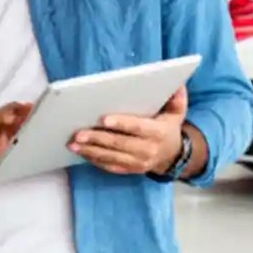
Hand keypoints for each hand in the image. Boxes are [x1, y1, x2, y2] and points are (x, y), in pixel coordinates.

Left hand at [68, 87, 187, 174]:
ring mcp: (138, 163)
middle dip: (97, 138)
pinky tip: (81, 152)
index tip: (103, 119)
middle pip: (119, 144)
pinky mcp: (129, 170)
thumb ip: (177, 99)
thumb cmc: (168, 128)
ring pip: (111, 157)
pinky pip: (110, 166)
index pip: (137, 128)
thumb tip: (178, 83)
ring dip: (90, 150)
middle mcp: (148, 150)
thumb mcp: (177, 113)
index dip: (121, 123)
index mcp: (158, 133)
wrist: (172, 155)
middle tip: (78, 133)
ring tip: (74, 144)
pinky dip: (94, 160)